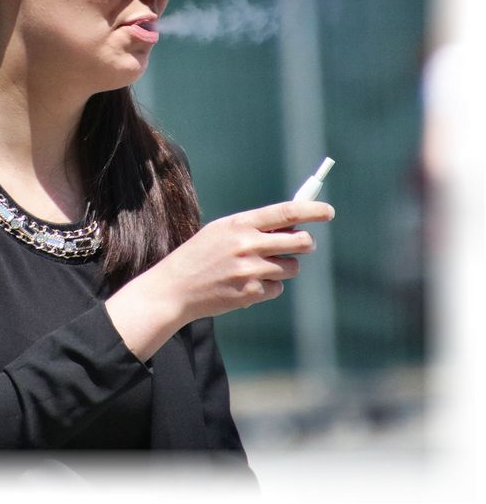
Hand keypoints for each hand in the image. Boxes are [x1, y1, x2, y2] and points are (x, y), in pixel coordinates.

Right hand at [105, 200, 333, 361]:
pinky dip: (269, 287)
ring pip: (291, 267)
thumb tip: (292, 227)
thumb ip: (253, 227)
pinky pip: (278, 288)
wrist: (175, 288)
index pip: (285, 213)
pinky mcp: (252, 293)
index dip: (312, 210)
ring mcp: (251, 270)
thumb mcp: (221, 232)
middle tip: (304, 244)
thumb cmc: (200, 255)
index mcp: (239, 224)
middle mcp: (247, 245)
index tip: (328, 210)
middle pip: (300, 241)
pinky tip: (246, 285)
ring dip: (283, 267)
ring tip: (258, 268)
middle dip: (307, 243)